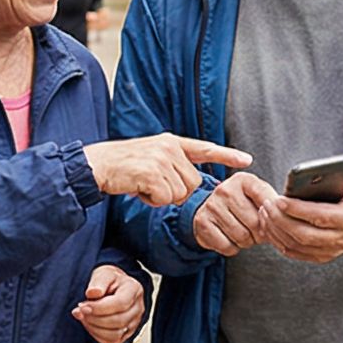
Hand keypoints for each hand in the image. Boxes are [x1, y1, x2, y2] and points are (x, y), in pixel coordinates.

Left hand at [72, 264, 144, 342]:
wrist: (111, 289)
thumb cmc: (107, 282)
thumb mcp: (102, 274)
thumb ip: (98, 282)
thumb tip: (93, 292)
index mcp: (134, 289)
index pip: (120, 303)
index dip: (99, 307)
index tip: (82, 306)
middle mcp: (138, 308)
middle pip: (118, 321)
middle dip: (94, 318)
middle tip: (79, 311)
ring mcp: (134, 323)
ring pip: (115, 334)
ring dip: (94, 327)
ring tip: (83, 317)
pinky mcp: (125, 334)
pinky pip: (111, 341)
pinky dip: (96, 335)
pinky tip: (89, 324)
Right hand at [83, 134, 250, 206]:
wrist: (96, 166)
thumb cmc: (121, 169)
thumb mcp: (149, 159)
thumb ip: (171, 167)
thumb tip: (188, 188)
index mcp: (171, 142)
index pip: (204, 148)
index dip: (226, 155)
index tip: (247, 160)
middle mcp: (169, 147)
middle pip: (192, 183)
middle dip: (174, 192)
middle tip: (150, 186)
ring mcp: (161, 159)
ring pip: (179, 193)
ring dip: (161, 198)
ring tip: (141, 186)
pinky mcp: (151, 172)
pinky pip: (165, 198)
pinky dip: (151, 201)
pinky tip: (137, 190)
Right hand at [191, 171, 280, 256]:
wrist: (209, 210)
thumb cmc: (239, 204)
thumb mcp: (256, 196)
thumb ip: (272, 202)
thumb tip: (285, 215)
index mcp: (243, 180)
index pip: (266, 200)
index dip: (273, 217)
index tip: (273, 222)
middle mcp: (226, 190)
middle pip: (254, 222)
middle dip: (260, 233)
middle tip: (259, 233)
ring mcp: (212, 206)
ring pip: (241, 236)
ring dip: (248, 242)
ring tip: (246, 236)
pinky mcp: (202, 223)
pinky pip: (227, 246)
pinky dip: (233, 248)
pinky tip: (232, 240)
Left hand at [261, 159, 342, 262]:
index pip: (320, 217)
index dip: (298, 209)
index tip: (280, 200)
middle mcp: (338, 239)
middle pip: (303, 234)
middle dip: (280, 220)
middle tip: (267, 204)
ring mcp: (327, 252)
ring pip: (294, 244)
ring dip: (275, 229)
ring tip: (265, 212)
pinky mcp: (318, 257)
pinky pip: (292, 252)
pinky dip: (277, 240)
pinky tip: (268, 226)